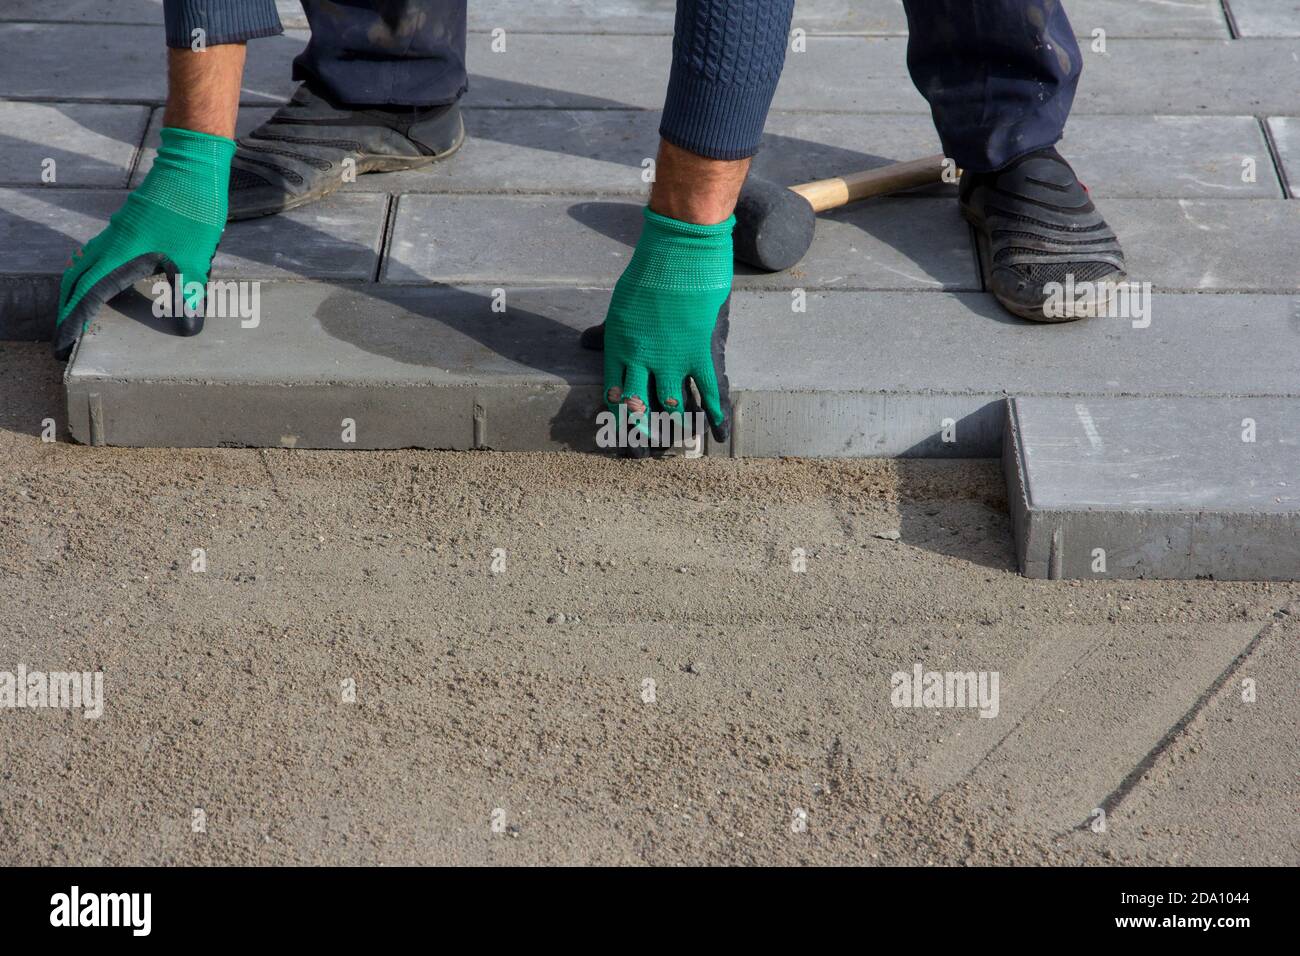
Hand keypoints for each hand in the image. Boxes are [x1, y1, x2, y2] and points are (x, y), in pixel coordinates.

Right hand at [54, 127, 235, 358]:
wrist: (192, 168)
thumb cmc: (192, 211)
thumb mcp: (195, 259)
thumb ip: (190, 294)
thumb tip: (188, 329)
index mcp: (120, 254)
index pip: (85, 293)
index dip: (72, 320)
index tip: (64, 344)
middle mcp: (111, 243)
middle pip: (76, 279)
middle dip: (68, 308)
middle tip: (68, 334)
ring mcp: (118, 232)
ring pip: (86, 264)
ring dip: (81, 290)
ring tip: (84, 313)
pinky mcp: (129, 226)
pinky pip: (101, 254)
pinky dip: (96, 274)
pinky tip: (111, 282)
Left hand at [600, 207, 733, 446]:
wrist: (680, 256)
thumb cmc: (648, 276)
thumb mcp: (620, 306)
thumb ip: (605, 332)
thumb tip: (584, 343)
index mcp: (619, 350)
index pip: (614, 396)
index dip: (616, 420)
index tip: (616, 439)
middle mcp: (643, 361)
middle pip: (638, 409)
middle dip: (638, 437)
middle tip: (638, 458)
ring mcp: (673, 360)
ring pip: (671, 408)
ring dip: (672, 432)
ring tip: (670, 451)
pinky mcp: (701, 354)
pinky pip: (709, 393)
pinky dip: (715, 417)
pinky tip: (716, 438)